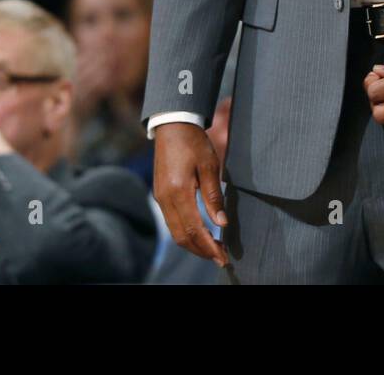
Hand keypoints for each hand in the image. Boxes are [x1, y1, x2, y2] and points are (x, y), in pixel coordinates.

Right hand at [152, 122, 228, 266]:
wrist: (172, 125)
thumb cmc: (193, 142)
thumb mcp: (210, 166)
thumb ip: (214, 196)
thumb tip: (222, 223)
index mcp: (179, 191)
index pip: (193, 229)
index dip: (208, 247)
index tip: (223, 258)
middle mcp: (165, 198)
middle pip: (181, 236)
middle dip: (201, 251)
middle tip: (221, 257)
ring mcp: (160, 197)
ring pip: (175, 232)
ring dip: (193, 244)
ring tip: (213, 249)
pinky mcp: (160, 194)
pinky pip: (172, 221)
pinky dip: (186, 232)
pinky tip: (199, 233)